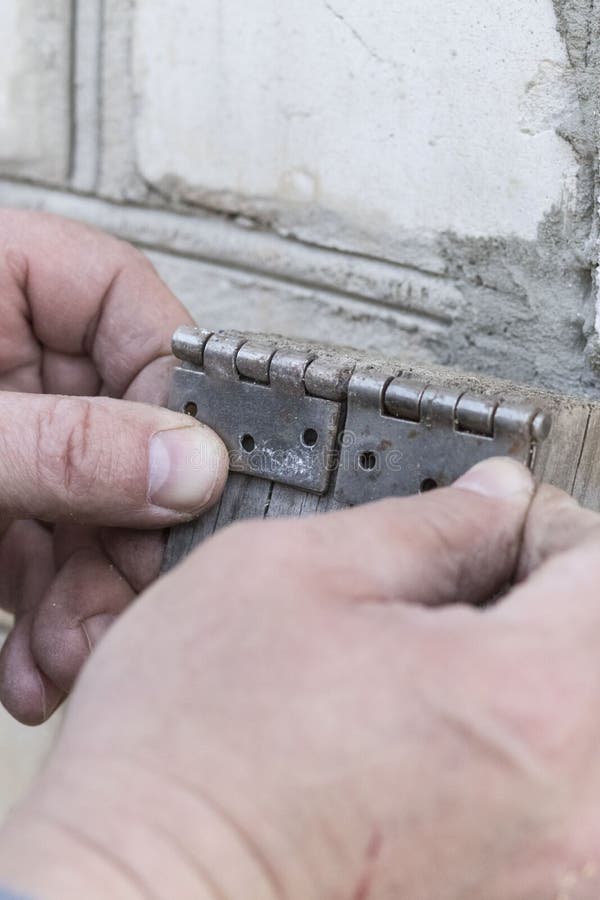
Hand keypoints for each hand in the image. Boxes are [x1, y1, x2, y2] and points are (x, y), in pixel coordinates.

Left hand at [0, 210, 227, 724]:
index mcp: (8, 278)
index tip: (186, 484)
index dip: (178, 406)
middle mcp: (16, 353)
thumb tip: (186, 465)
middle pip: (129, 438)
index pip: (143, 319)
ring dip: (88, 599)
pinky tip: (34, 659)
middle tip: (130, 603)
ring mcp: (8, 430)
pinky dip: (44, 612)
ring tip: (70, 657)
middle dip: (128, 540)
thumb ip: (65, 444)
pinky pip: (45, 549)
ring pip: (92, 511)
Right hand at [1, 458, 598, 898]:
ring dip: (530, 678)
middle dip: (546, 600)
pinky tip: (427, 743)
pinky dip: (513, 754)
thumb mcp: (290, 574)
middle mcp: (566, 810)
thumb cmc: (191, 755)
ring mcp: (549, 878)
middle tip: (464, 585)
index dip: (549, 526)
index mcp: (523, 702)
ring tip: (434, 669)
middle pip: (599, 653)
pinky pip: (554, 806)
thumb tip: (492, 499)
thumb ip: (422, 524)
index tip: (500, 524)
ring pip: (583, 733)